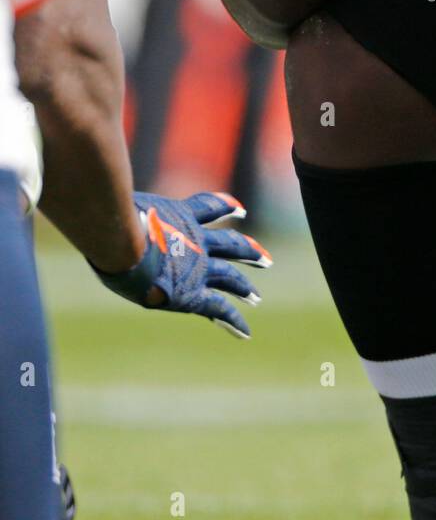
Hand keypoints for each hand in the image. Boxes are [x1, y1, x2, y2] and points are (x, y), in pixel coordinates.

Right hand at [90, 191, 270, 337]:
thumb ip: (113, 200)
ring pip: (228, 276)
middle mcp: (194, 239)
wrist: (122, 240)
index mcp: (177, 215)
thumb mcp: (116, 202)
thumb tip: (86, 189)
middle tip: (264, 258)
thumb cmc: (110, 219)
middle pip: (228, 244)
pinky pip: (218, 307)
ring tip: (256, 296)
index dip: (224, 206)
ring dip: (243, 286)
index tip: (239, 209)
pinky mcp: (192, 293)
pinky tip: (245, 331)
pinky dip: (233, 319)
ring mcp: (197, 266)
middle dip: (246, 251)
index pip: (205, 207)